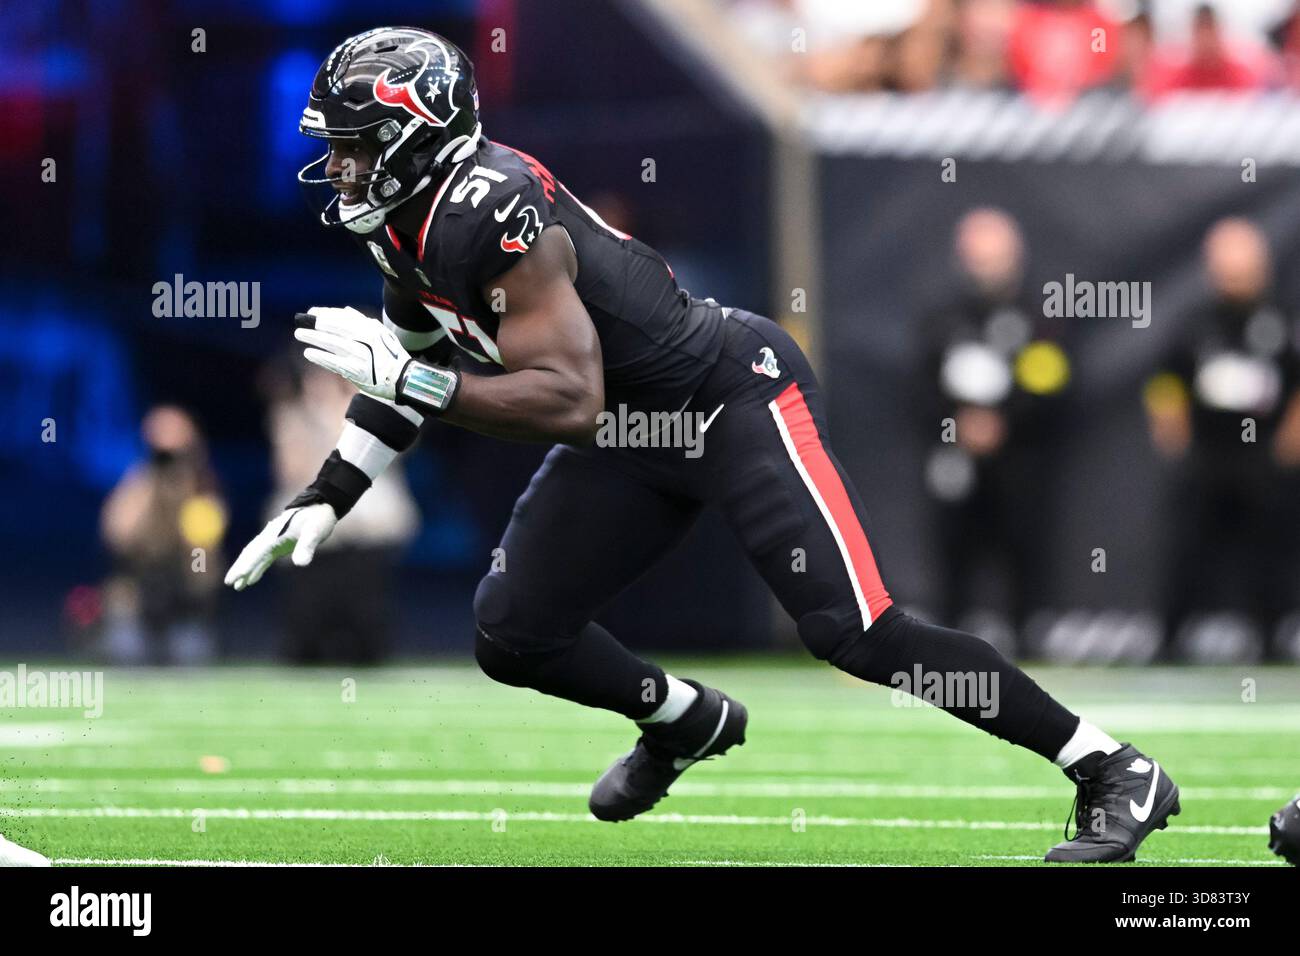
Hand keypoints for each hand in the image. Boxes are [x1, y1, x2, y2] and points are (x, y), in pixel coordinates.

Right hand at [223, 503, 336, 590]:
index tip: (235, 578)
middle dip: (239, 568)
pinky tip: (252, 580)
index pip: (257, 553)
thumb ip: (307, 546)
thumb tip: (300, 564)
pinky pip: (263, 558)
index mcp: (276, 534)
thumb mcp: (315, 531)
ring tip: (236, 586)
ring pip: (254, 556)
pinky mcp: (278, 544)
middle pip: (250, 554)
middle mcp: (270, 537)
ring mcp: (273, 540)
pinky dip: (257, 568)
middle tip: (229, 583)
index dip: (246, 566)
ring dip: (245, 570)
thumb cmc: (318, 518)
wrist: (320, 506)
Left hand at [294, 306, 410, 401]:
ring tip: (300, 334)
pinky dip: (321, 357)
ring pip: (333, 344)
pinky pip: (334, 362)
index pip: (345, 318)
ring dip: (314, 338)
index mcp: (372, 328)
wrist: (402, 380)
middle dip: (317, 324)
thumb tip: (345, 311)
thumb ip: (363, 322)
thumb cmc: (390, 356)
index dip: (327, 314)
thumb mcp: (382, 334)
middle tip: (301, 322)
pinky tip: (309, 353)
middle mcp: (367, 340)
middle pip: (337, 329)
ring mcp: (361, 355)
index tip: (313, 312)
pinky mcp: (357, 371)